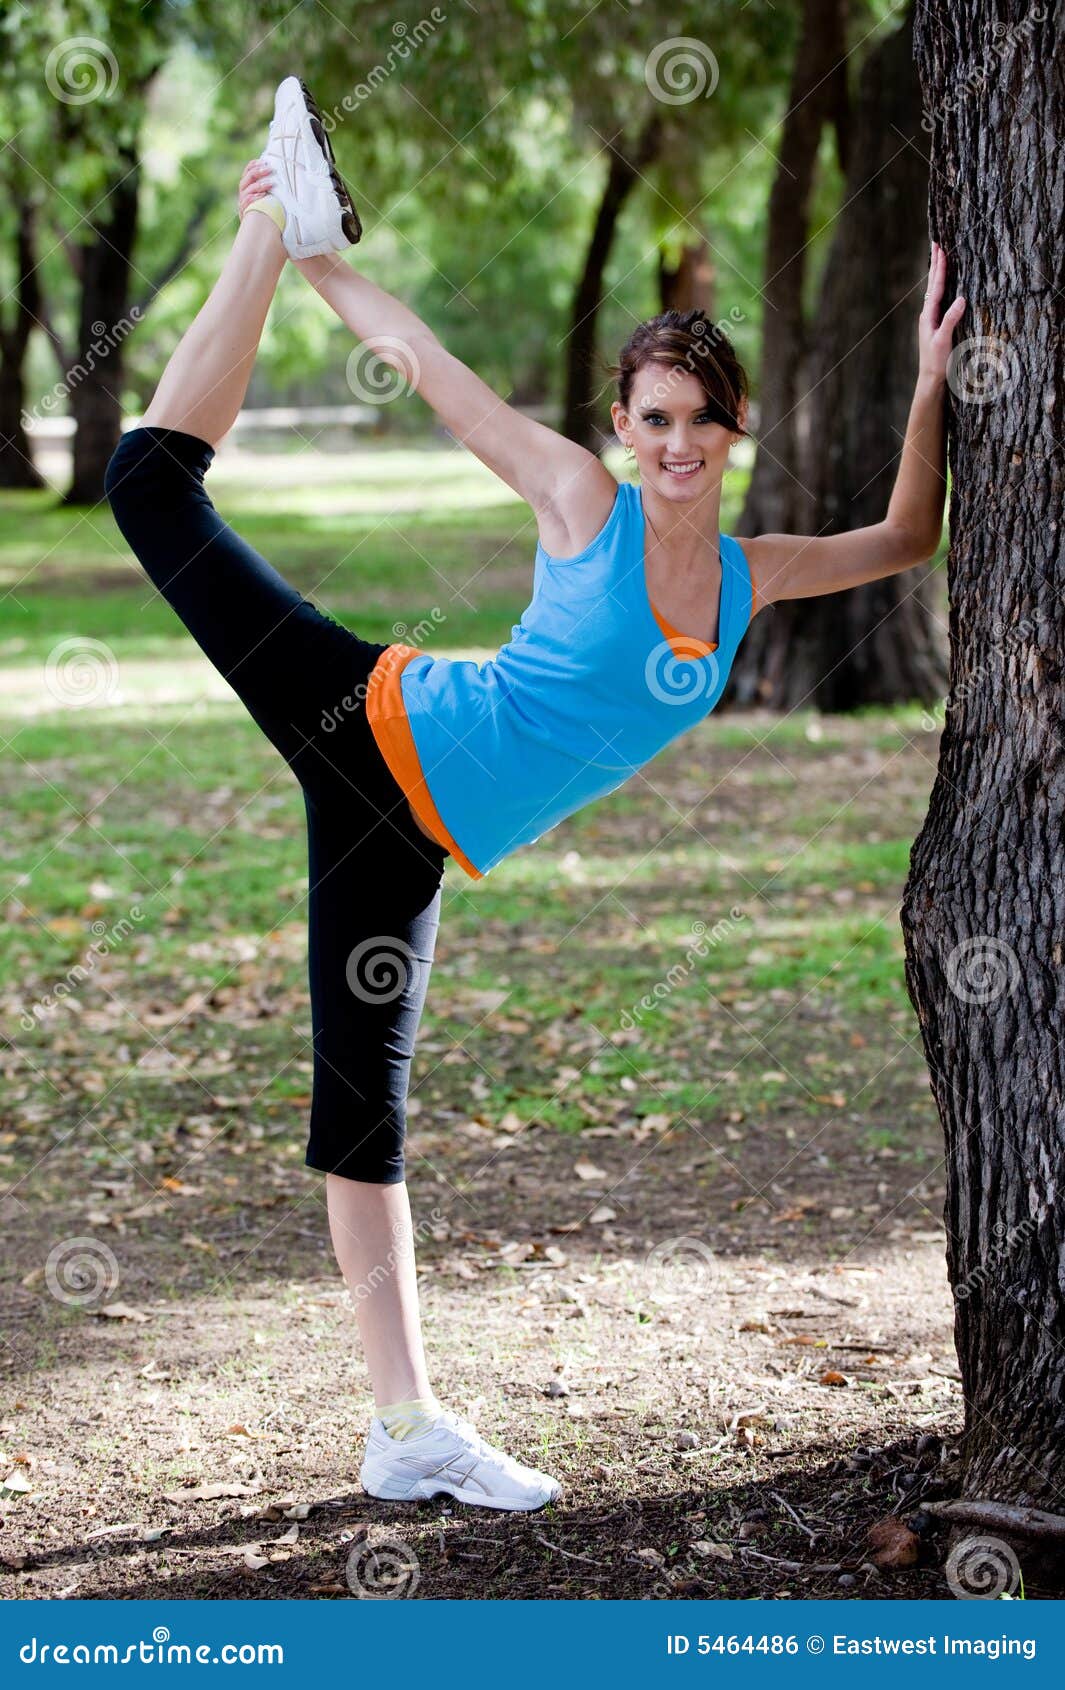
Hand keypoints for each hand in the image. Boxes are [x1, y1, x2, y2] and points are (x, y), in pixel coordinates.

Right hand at [237, 158, 274, 219]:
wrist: (261, 230)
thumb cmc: (267, 209)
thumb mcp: (267, 195)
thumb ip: (268, 185)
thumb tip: (277, 172)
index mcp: (247, 185)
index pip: (247, 171)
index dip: (254, 165)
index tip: (264, 161)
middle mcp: (243, 192)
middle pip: (247, 178)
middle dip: (258, 172)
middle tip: (269, 169)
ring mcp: (242, 203)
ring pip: (247, 190)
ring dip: (259, 185)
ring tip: (270, 183)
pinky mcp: (244, 212)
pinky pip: (246, 204)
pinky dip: (253, 198)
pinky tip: (262, 196)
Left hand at [918, 241, 965, 381]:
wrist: (931, 379)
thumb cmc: (937, 361)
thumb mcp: (944, 340)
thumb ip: (951, 319)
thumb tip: (961, 298)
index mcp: (928, 315)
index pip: (935, 286)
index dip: (939, 267)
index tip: (941, 249)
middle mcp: (928, 314)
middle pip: (933, 284)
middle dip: (936, 264)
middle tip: (937, 244)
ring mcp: (932, 319)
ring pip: (936, 291)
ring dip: (938, 274)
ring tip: (940, 258)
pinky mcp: (937, 325)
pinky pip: (940, 300)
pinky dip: (943, 287)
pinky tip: (945, 285)